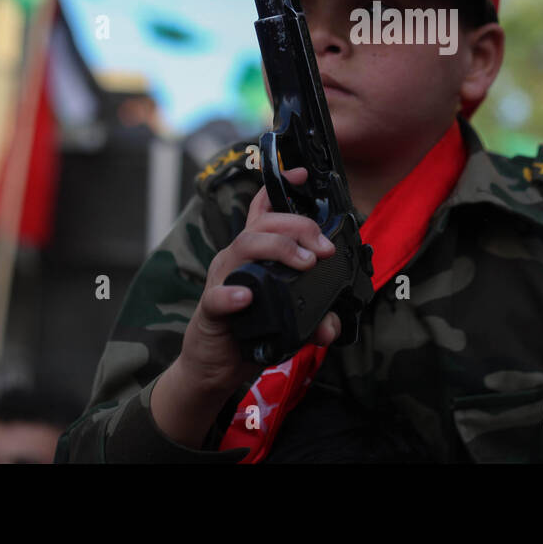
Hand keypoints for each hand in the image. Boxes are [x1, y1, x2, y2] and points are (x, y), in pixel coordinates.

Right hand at [179, 167, 341, 393]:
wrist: (214, 368)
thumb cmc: (249, 333)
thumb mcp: (289, 321)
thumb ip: (314, 319)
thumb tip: (331, 325)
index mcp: (254, 255)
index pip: (262, 211)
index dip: (279, 187)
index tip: (301, 174)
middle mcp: (236, 260)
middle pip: (262, 224)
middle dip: (298, 227)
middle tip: (324, 250)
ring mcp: (222, 281)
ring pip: (244, 246)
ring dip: (278, 249)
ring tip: (304, 263)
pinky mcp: (210, 311)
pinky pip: (217, 296)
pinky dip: (232, 294)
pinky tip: (247, 296)